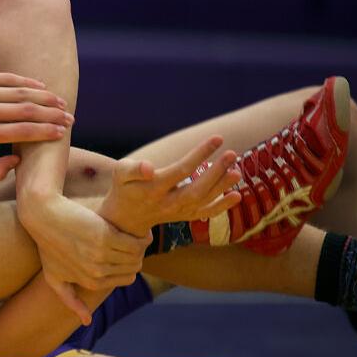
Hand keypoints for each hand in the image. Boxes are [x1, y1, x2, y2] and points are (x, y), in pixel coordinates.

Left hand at [0, 71, 73, 179]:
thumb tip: (17, 160)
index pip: (20, 132)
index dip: (43, 132)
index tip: (61, 133)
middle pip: (24, 111)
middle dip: (51, 115)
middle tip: (69, 118)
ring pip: (20, 92)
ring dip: (45, 97)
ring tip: (62, 103)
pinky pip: (9, 79)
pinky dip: (29, 83)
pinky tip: (44, 88)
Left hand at [22, 195, 151, 323]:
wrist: (43, 217)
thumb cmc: (48, 246)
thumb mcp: (54, 277)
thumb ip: (70, 300)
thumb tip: (87, 322)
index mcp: (90, 282)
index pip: (127, 279)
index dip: (129, 266)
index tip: (127, 253)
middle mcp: (97, 272)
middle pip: (134, 267)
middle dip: (137, 256)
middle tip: (132, 242)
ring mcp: (102, 254)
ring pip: (137, 255)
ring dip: (141, 246)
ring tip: (136, 236)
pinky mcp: (105, 236)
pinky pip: (135, 242)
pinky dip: (141, 237)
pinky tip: (139, 231)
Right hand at [98, 136, 242, 236]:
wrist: (124, 217)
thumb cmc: (123, 188)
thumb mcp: (120, 174)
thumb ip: (133, 169)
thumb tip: (148, 167)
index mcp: (153, 189)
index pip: (181, 170)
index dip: (200, 154)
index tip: (217, 138)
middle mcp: (167, 203)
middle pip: (196, 188)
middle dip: (216, 172)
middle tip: (232, 154)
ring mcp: (176, 212)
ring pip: (203, 201)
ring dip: (222, 186)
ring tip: (237, 170)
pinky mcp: (183, 217)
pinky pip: (205, 214)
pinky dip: (222, 206)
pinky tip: (237, 195)